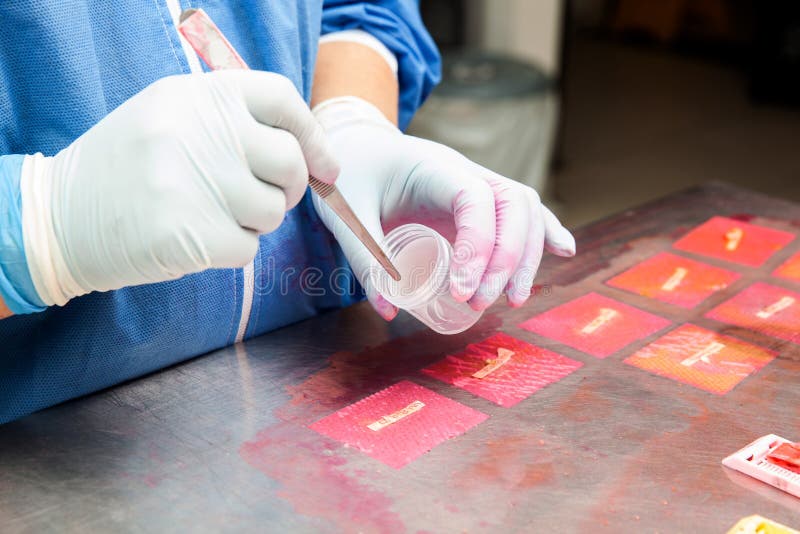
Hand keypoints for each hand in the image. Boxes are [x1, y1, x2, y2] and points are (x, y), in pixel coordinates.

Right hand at [21, 70, 338, 305]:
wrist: (60, 216)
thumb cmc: (127, 167)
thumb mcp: (171, 118)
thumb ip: (232, 123)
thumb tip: (310, 156)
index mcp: (197, 95)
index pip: (280, 98)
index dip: (312, 135)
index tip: (326, 167)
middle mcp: (201, 131)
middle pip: (290, 161)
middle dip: (290, 188)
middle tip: (265, 197)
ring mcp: (197, 182)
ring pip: (273, 211)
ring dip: (255, 222)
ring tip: (212, 215)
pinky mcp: (192, 233)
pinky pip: (248, 248)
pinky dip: (231, 250)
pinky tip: (195, 238)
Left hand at [312, 97, 575, 320]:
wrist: (356, 144)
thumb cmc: (350, 176)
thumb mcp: (347, 215)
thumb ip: (365, 260)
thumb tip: (389, 312)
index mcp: (434, 168)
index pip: (476, 201)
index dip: (480, 247)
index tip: (464, 291)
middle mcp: (466, 171)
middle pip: (514, 205)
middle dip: (509, 258)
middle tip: (482, 302)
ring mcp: (478, 181)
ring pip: (525, 210)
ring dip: (527, 255)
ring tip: (513, 299)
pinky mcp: (480, 197)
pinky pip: (522, 210)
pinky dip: (544, 231)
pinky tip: (564, 251)